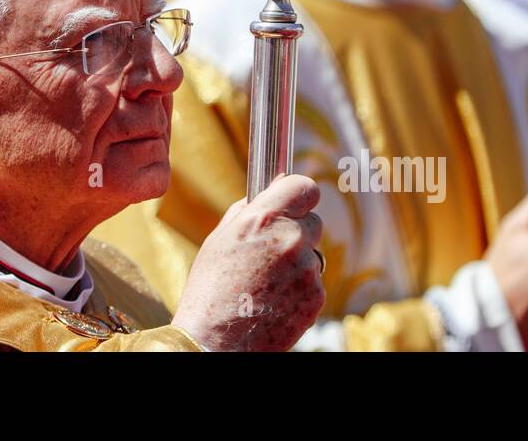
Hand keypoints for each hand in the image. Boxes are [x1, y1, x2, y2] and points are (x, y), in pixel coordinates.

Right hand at [172, 174, 324, 351]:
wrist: (215, 342)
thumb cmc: (210, 290)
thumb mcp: (219, 239)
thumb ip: (247, 211)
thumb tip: (266, 194)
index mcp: (263, 218)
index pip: (304, 186)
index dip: (299, 194)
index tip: (293, 202)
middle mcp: (290, 239)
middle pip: (312, 221)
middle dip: (297, 231)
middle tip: (271, 251)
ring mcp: (307, 269)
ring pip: (312, 254)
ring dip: (298, 262)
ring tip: (266, 283)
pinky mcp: (317, 297)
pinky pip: (314, 282)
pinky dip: (300, 289)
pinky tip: (274, 300)